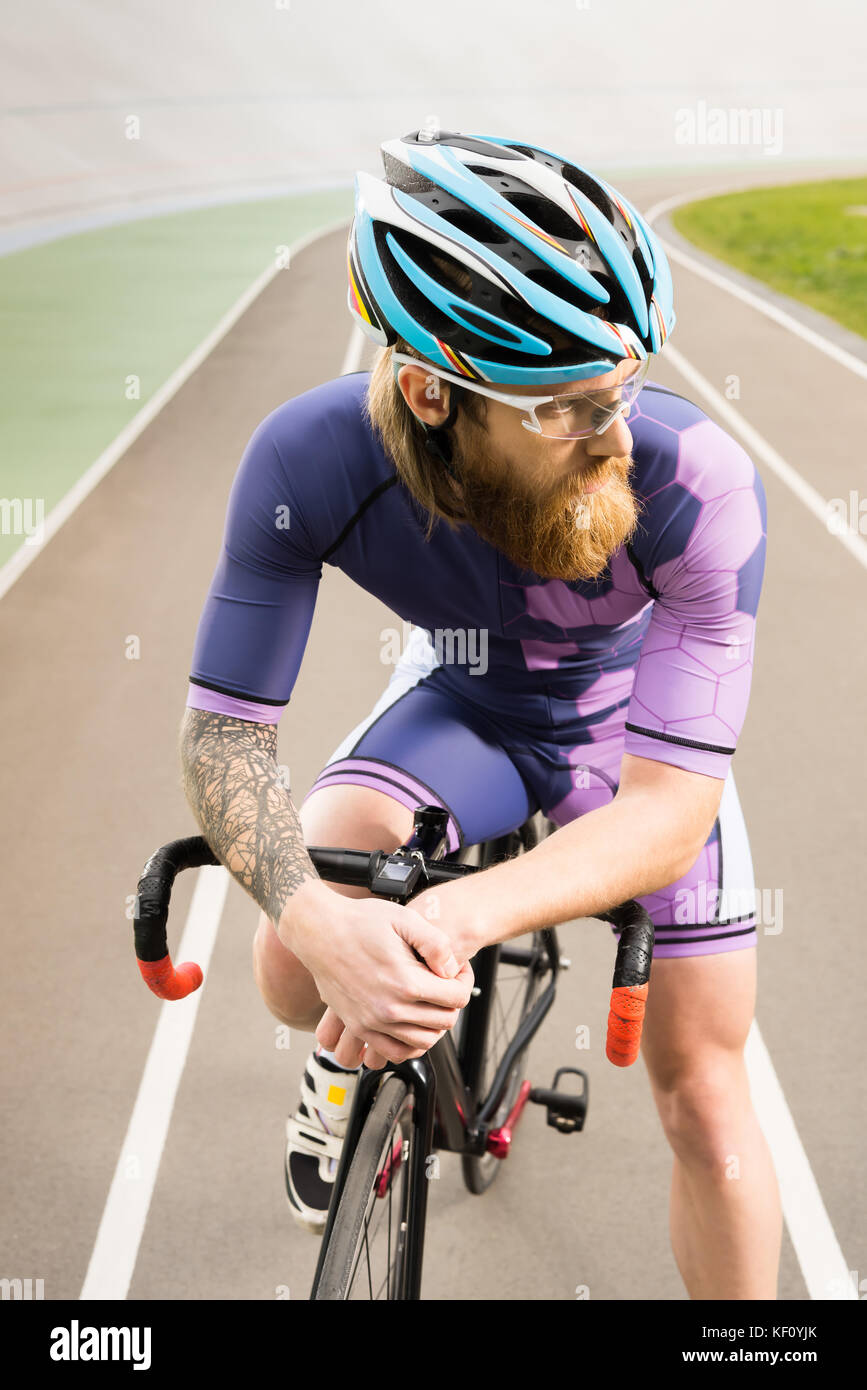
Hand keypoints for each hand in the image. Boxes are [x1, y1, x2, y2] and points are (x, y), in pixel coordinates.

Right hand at [283, 882, 473, 1067]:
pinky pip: (395, 1052)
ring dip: (434, 1023)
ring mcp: (373, 1022)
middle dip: (453, 1001)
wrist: (319, 932)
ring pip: (423, 1041)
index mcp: (406, 982)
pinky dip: (410, 1044)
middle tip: (446, 982)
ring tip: (430, 1001)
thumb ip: (437, 944)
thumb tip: (452, 969)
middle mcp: (390, 1008)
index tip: (458, 971)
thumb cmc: (359, 922)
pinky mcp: (359, 1027)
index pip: (457, 998)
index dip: (465, 981)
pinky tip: (412, 1023)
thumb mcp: (405, 919)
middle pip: (444, 1021)